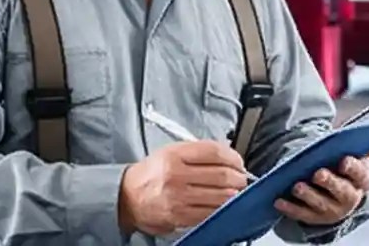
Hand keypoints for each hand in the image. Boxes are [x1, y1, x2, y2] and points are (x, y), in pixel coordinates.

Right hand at [118, 141, 249, 236]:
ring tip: (234, 191)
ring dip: (234, 194)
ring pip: (221, 196)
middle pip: (222, 175)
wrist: (128, 197)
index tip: (238, 162)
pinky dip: (222, 208)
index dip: (233, 157)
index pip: (215, 152)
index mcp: (174, 155)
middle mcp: (176, 175)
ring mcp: (179, 198)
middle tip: (240, 178)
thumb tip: (227, 156)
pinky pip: (211, 213)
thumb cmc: (151, 174)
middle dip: (239, 177)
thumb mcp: (169, 152)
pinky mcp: (181, 217)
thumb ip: (197, 151)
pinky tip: (222, 203)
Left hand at [274, 155, 368, 226]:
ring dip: (308, 195)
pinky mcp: (314, 217)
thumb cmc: (346, 171)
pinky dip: (290, 208)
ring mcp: (331, 210)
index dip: (353, 169)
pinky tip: (279, 200)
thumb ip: (368, 147)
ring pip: (321, 205)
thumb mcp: (358, 157)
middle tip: (318, 173)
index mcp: (362, 181)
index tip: (344, 161)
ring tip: (297, 186)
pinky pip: (301, 214)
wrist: (339, 197)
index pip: (360, 176)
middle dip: (330, 183)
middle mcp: (349, 198)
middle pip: (342, 192)